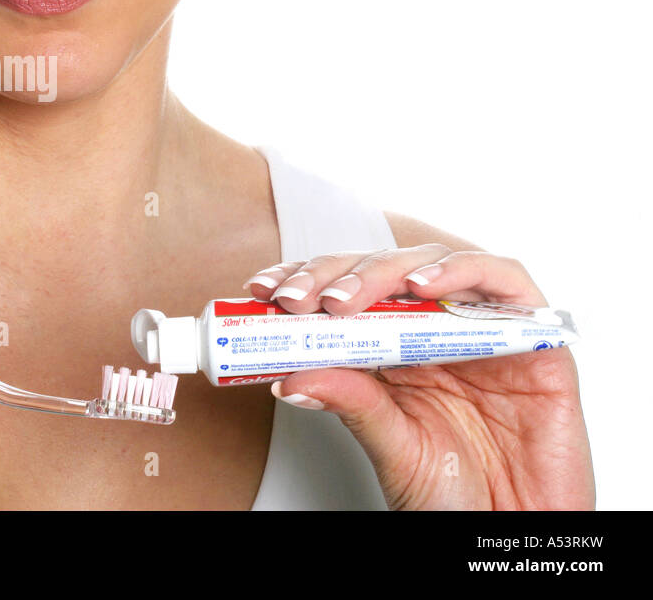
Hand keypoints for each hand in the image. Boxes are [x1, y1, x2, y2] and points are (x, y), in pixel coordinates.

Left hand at [244, 245, 594, 509]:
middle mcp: (436, 331)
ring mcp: (484, 328)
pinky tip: (421, 287)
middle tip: (295, 298)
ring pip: (433, 264)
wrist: (516, 534)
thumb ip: (351, 403)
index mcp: (394, 351)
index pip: (345, 293)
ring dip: (381, 271)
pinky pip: (505, 280)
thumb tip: (290, 375)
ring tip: (342, 299)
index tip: (262, 290)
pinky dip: (460, 272)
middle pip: (382, 271)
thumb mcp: (391, 447)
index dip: (304, 280)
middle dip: (332, 275)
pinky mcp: (536, 335)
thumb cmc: (457, 495)